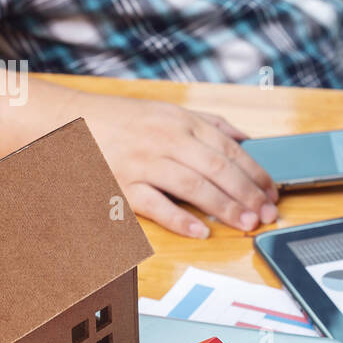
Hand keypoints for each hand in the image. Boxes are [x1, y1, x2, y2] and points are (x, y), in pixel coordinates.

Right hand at [76, 92, 277, 237]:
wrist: (70, 120)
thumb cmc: (123, 120)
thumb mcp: (169, 111)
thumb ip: (209, 124)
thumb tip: (248, 139)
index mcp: (181, 122)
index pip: (229, 149)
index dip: (255, 173)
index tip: (272, 192)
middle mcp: (165, 140)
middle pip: (217, 169)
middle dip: (248, 194)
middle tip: (267, 214)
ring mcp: (143, 163)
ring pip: (193, 187)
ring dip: (224, 208)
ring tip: (246, 223)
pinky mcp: (122, 186)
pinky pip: (155, 206)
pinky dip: (179, 220)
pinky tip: (201, 231)